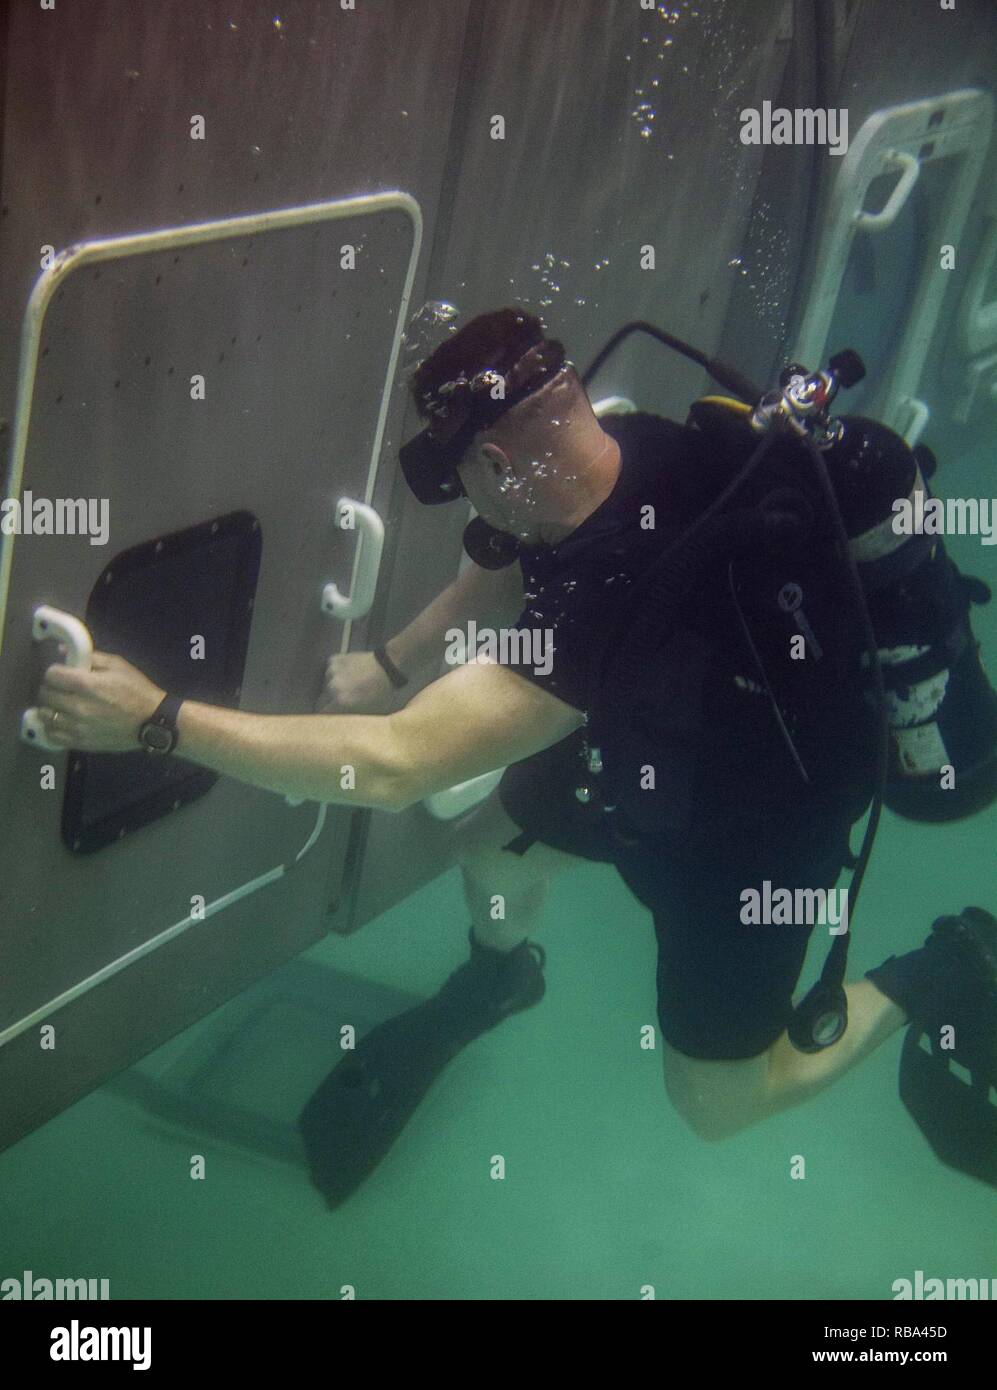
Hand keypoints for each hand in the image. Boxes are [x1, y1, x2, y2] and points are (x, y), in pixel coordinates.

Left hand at [37, 651, 164, 751]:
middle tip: (60, 689)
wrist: (153, 721)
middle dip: (51, 688)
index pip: (51, 675)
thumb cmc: (137, 690)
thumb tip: (64, 653)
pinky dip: (52, 727)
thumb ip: (90, 657)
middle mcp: (78, 706)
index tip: (61, 673)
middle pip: (45, 695)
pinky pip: (53, 735)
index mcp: (86, 684)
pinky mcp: (80, 742)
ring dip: (50, 708)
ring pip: (46, 716)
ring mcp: (77, 727)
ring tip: (59, 706)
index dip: (55, 671)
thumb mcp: (118, 665)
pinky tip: (60, 722)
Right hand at [317, 650, 396, 713]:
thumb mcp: (369, 711)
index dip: (327, 714)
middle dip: (330, 701)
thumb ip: (350, 716)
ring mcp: (331, 671)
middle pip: (322, 699)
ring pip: (325, 684)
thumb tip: (337, 721)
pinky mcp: (333, 660)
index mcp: (341, 701)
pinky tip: (348, 672)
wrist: (387, 666)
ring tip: (348, 684)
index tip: (332, 714)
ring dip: (333, 686)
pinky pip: (329, 671)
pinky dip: (336, 673)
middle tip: (343, 699)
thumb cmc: (382, 692)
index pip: (322, 712)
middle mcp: (332, 687)